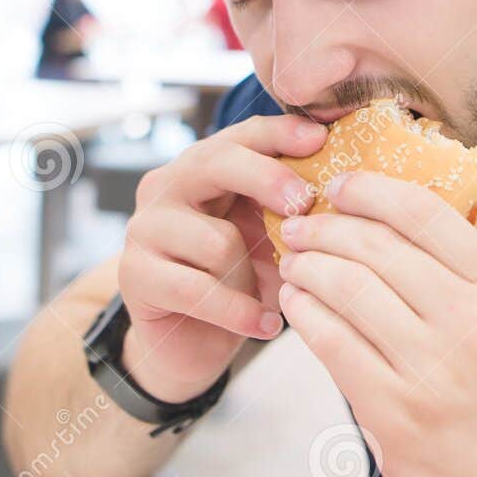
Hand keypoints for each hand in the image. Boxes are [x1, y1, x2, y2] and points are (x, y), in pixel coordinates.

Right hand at [118, 114, 326, 404]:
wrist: (190, 344)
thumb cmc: (238, 281)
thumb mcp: (268, 236)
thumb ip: (287, 207)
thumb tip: (342, 185)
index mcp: (201, 166)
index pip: (241, 135)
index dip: (280, 133)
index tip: (321, 138)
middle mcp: (165, 186)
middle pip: (217, 162)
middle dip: (268, 179)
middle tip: (304, 205)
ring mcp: (144, 227)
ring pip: (216, 240)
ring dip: (252, 275)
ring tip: (269, 297)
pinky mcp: (134, 273)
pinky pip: (198, 289)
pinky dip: (239, 312)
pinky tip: (265, 325)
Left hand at [277, 169, 476, 476]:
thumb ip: (457, 275)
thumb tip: (385, 222)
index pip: (423, 213)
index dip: (369, 190)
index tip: (339, 186)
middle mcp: (469, 323)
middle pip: (375, 245)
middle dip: (325, 227)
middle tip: (299, 225)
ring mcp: (431, 369)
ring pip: (346, 287)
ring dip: (307, 266)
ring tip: (293, 262)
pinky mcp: (394, 413)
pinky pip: (331, 342)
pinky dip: (304, 313)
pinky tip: (295, 304)